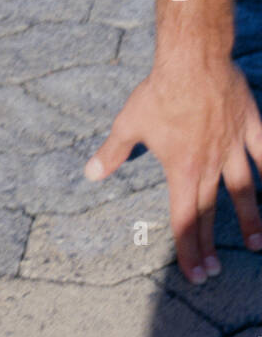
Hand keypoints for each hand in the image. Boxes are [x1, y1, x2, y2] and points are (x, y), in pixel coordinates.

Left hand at [85, 61, 261, 282]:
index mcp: (182, 169)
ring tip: (256, 244)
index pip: (185, 219)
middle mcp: (210, 164)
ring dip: (251, 218)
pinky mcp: (249, 126)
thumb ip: (112, 152)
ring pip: (246, 190)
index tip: (195, 274)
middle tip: (214, 270)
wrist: (192, 62)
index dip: (188, 249)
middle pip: (211, 211)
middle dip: (210, 243)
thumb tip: (90, 173)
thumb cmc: (159, 92)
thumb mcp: (129, 123)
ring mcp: (233, 146)